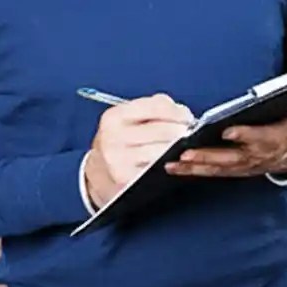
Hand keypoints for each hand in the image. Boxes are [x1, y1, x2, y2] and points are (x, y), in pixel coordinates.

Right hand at [84, 93, 194, 208]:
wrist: (98, 173)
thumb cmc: (120, 141)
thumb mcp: (127, 118)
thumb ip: (154, 108)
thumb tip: (183, 114)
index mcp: (114, 117)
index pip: (156, 106)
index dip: (178, 111)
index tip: (187, 117)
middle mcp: (114, 137)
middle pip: (164, 130)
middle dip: (182, 131)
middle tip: (189, 134)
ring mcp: (119, 161)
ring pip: (163, 151)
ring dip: (179, 149)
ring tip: (182, 148)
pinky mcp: (127, 179)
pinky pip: (158, 169)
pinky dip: (170, 164)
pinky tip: (171, 161)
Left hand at [165, 87, 286, 178]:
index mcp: (274, 140)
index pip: (259, 139)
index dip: (245, 136)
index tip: (229, 131)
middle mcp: (256, 157)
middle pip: (231, 158)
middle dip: (209, 156)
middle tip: (187, 152)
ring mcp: (242, 166)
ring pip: (217, 168)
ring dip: (195, 166)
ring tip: (173, 162)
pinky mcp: (231, 169)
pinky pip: (210, 172)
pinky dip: (192, 171)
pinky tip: (172, 166)